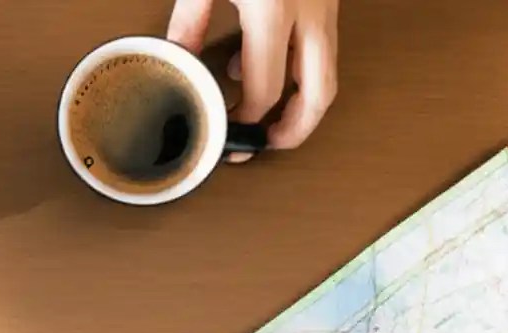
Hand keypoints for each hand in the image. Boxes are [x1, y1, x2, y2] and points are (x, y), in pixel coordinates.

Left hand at [168, 0, 339, 158]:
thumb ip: (191, 17)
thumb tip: (179, 58)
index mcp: (272, 10)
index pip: (266, 90)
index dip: (247, 121)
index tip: (227, 133)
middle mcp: (310, 10)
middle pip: (319, 92)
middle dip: (296, 128)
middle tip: (268, 144)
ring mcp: (327, 3)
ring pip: (328, 70)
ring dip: (303, 99)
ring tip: (267, 115)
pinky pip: (325, 42)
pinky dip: (303, 65)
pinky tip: (268, 62)